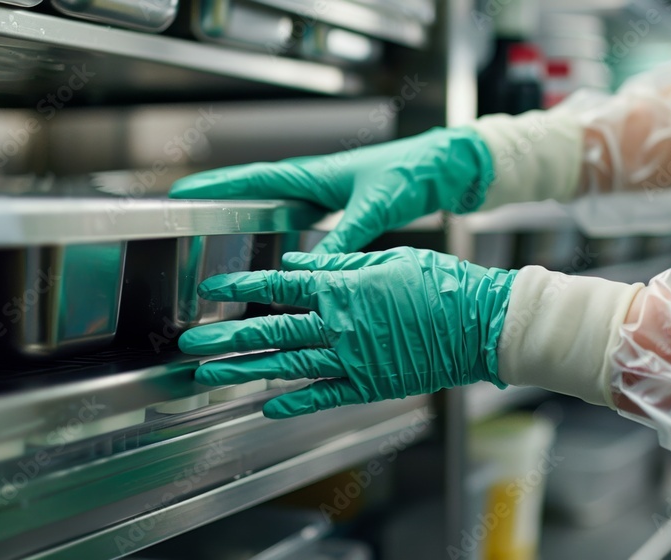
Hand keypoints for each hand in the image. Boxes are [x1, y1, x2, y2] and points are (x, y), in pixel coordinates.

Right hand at [169, 129, 493, 252]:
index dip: (216, 187)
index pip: (253, 179)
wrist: (442, 169)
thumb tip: (314, 272)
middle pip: (256, 194)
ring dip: (252, 223)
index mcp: (313, 174)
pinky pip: (302, 225)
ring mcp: (326, 197)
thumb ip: (344, 240)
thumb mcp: (374, 208)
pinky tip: (279, 259)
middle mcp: (314, 183)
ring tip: (221, 243)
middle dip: (223, 206)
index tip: (181, 194)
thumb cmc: (410, 173)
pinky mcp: (342, 210)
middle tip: (188, 222)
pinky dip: (286, 238)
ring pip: (277, 211)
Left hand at [178, 248, 515, 417]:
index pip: (280, 285)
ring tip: (210, 374)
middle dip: (225, 337)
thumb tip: (297, 262)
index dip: (242, 286)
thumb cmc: (442, 285)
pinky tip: (266, 405)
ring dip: (244, 370)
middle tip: (189, 343)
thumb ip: (337, 263)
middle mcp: (339, 325)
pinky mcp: (368, 384)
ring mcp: (351, 359)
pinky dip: (291, 402)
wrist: (481, 325)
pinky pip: (321, 395)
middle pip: (270, 330)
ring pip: (285, 365)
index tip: (213, 289)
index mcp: (344, 287)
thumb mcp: (388, 260)